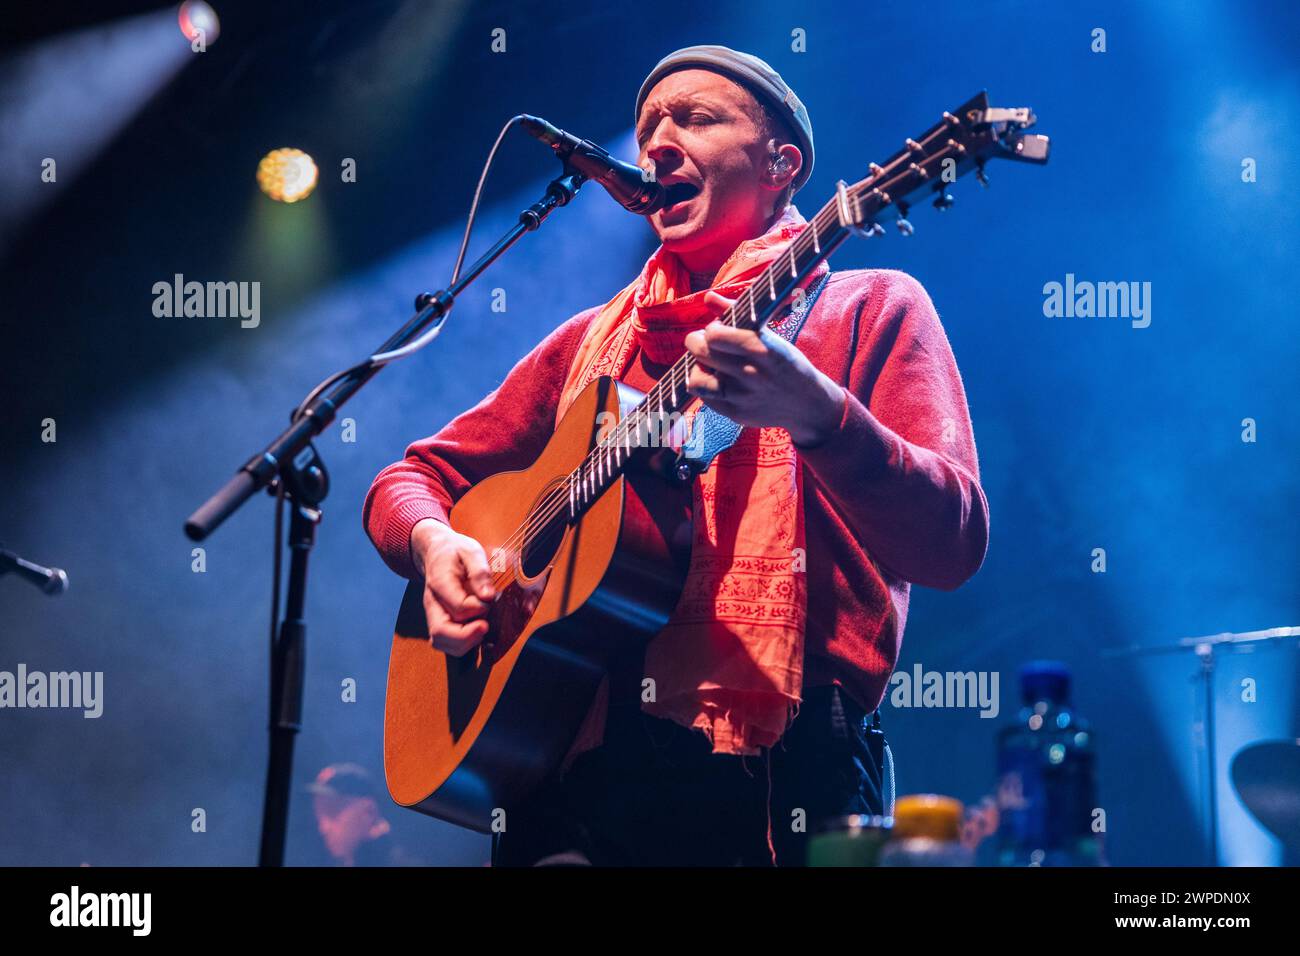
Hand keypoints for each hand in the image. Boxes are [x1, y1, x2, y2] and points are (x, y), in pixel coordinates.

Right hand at [410, 518, 495, 656]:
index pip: (457, 606)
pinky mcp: (441, 621)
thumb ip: (479, 571)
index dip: (477, 608)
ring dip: (464, 644)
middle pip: (440, 632)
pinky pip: (445, 643)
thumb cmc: (457, 551)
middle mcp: (433, 603)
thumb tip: (488, 596)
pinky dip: (462, 646)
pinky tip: (478, 634)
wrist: (438, 552)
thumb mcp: (471, 551)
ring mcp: (434, 614)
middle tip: (486, 627)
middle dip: (466, 637)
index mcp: (439, 582)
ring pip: (441, 642)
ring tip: (483, 629)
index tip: (489, 599)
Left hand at [683, 291, 844, 446]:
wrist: (807, 404)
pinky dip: (707, 387)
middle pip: (700, 352)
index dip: (711, 330)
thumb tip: (708, 296)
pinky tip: (720, 381)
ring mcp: (741, 396)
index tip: (718, 330)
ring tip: (709, 365)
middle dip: (697, 342)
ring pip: (695, 379)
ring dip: (698, 368)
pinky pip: (704, 398)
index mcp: (760, 348)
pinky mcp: (735, 414)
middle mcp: (749, 373)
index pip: (714, 335)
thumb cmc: (786, 363)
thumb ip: (736, 313)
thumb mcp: (769, 336)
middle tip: (706, 344)